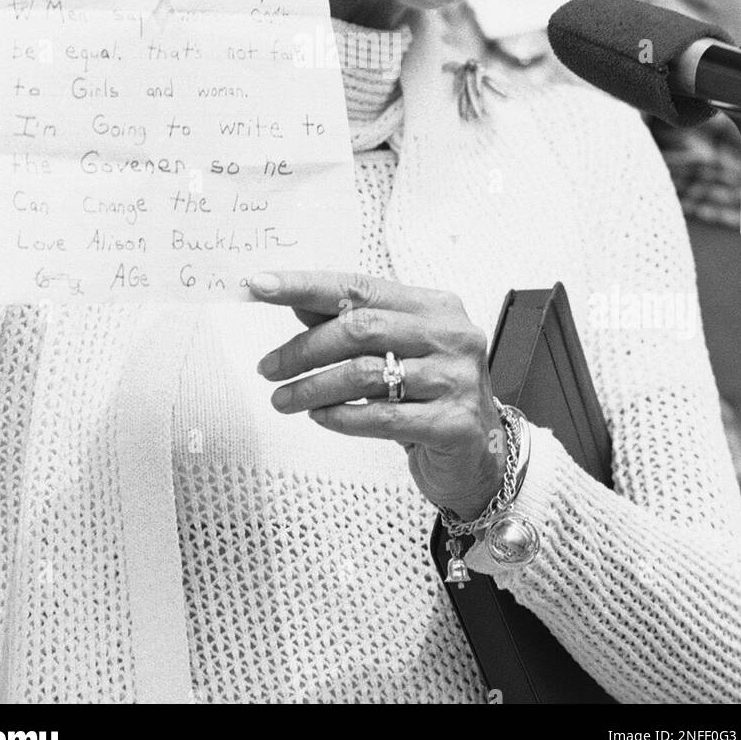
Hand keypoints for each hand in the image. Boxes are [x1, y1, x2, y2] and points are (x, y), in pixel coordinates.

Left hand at [251, 270, 504, 519]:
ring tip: (284, 400)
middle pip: (360, 328)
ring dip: (313, 388)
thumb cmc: (430, 395)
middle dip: (304, 349)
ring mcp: (455, 378)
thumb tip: (297, 301)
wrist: (480, 455)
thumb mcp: (394, 350)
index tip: (260, 285)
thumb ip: (352, 323)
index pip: (360, 286)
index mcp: (434, 305)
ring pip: (365, 374)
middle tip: (269, 367)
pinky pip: (381, 417)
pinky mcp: (453, 422)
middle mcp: (450, 334)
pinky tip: (321, 418)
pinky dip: (342, 417)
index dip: (305, 285)